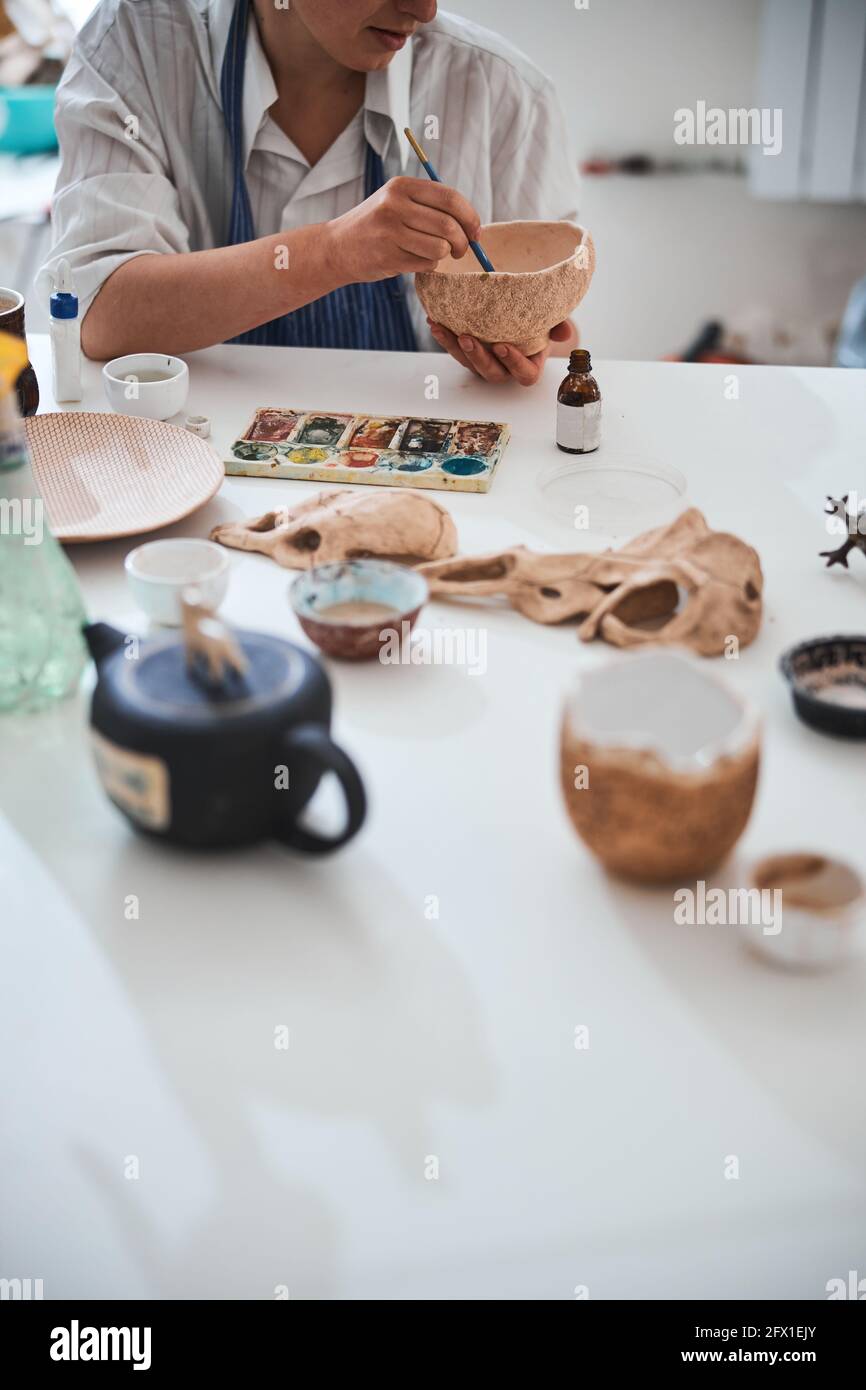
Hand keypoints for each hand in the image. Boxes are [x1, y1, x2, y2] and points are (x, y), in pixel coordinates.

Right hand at [326, 177, 480, 283]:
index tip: (476, 232)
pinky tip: (415, 260)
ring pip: (440, 247)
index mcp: (401, 186)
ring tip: (435, 254)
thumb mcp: (397, 202)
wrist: (337, 247)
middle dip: (463, 242)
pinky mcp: (388, 256)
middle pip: (448, 225)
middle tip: (462, 250)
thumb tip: (473, 224)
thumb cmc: (377, 226)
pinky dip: (429, 265)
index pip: (450, 198)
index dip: (470, 217)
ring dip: (444, 255)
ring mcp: (390, 232)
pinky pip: (426, 263)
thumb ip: (430, 205)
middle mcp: (395, 205)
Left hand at [428, 319, 573, 385]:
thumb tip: (565, 331)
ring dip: (454, 347)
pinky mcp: (470, 355)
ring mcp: (486, 363)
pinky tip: (434, 321)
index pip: (524, 374)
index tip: (503, 346)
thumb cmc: (540, 322)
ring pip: (469, 363)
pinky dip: (444, 337)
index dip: (514, 363)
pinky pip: (455, 350)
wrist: (524, 317)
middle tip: (467, 337)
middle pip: (492, 373)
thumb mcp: (552, 322)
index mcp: (529, 365)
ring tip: (442, 328)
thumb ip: (558, 325)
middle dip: (478, 357)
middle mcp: (505, 368)